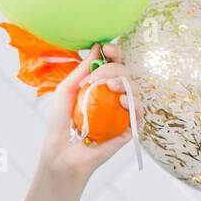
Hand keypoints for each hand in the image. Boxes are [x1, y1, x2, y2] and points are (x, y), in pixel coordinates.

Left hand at [38, 42, 135, 185]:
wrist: (62, 153)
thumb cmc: (61, 123)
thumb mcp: (67, 90)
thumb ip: (82, 69)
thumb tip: (97, 47)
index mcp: (100, 85)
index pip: (114, 63)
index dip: (115, 53)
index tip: (108, 49)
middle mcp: (113, 96)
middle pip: (126, 72)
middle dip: (116, 68)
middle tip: (101, 77)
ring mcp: (121, 112)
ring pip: (135, 89)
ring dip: (126, 83)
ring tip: (112, 87)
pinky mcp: (127, 129)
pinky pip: (139, 112)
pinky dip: (134, 103)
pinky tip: (124, 101)